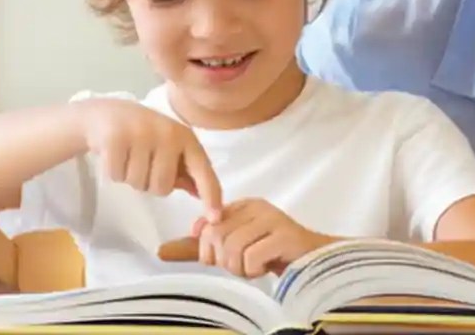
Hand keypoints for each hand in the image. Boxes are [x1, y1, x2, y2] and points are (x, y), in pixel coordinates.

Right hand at [75, 98, 222, 217]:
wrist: (106, 113)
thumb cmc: (143, 134)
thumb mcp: (168, 148)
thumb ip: (184, 171)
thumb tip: (201, 193)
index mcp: (185, 137)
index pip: (203, 170)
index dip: (210, 195)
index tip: (215, 218)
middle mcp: (167, 133)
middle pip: (163, 188)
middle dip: (150, 184)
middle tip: (142, 163)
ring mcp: (141, 134)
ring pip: (138, 184)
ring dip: (130, 178)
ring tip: (128, 157)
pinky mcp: (115, 139)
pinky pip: (117, 176)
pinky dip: (113, 172)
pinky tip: (114, 154)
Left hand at [157, 198, 333, 277]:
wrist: (312, 260)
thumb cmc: (272, 254)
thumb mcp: (232, 249)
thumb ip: (201, 247)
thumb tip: (162, 250)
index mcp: (242, 205)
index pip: (206, 226)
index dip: (208, 249)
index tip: (225, 257)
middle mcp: (256, 207)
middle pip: (217, 236)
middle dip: (225, 261)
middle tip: (242, 265)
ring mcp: (272, 219)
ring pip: (232, 248)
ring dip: (239, 268)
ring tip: (254, 267)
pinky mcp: (284, 235)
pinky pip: (251, 257)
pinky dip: (254, 270)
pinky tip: (266, 267)